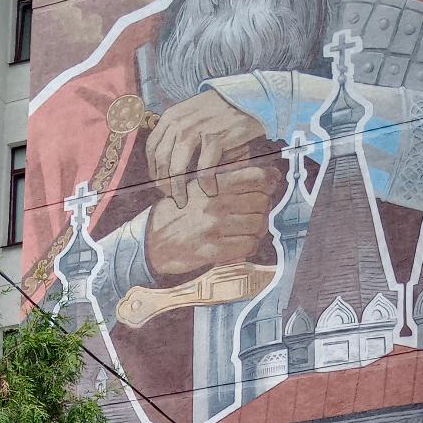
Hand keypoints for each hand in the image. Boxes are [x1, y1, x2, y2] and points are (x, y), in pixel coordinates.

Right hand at [145, 163, 284, 279]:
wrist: (152, 240)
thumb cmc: (179, 211)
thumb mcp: (197, 185)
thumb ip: (226, 177)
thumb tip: (266, 172)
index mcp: (211, 184)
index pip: (255, 176)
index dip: (269, 180)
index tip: (270, 183)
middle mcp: (214, 204)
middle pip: (261, 202)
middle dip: (264, 206)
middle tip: (258, 210)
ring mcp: (213, 229)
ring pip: (258, 225)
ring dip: (259, 228)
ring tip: (251, 228)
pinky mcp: (212, 251)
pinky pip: (248, 246)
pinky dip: (250, 245)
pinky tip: (244, 243)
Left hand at [147, 89, 267, 204]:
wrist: (247, 98)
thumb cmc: (219, 111)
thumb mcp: (190, 114)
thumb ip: (176, 132)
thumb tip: (166, 163)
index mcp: (170, 117)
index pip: (151, 148)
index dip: (153, 170)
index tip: (160, 184)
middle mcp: (179, 123)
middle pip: (162, 161)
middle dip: (164, 184)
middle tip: (171, 198)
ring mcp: (196, 130)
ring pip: (177, 169)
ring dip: (178, 190)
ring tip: (183, 201)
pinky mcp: (215, 138)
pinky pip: (204, 169)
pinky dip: (205, 184)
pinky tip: (210, 191)